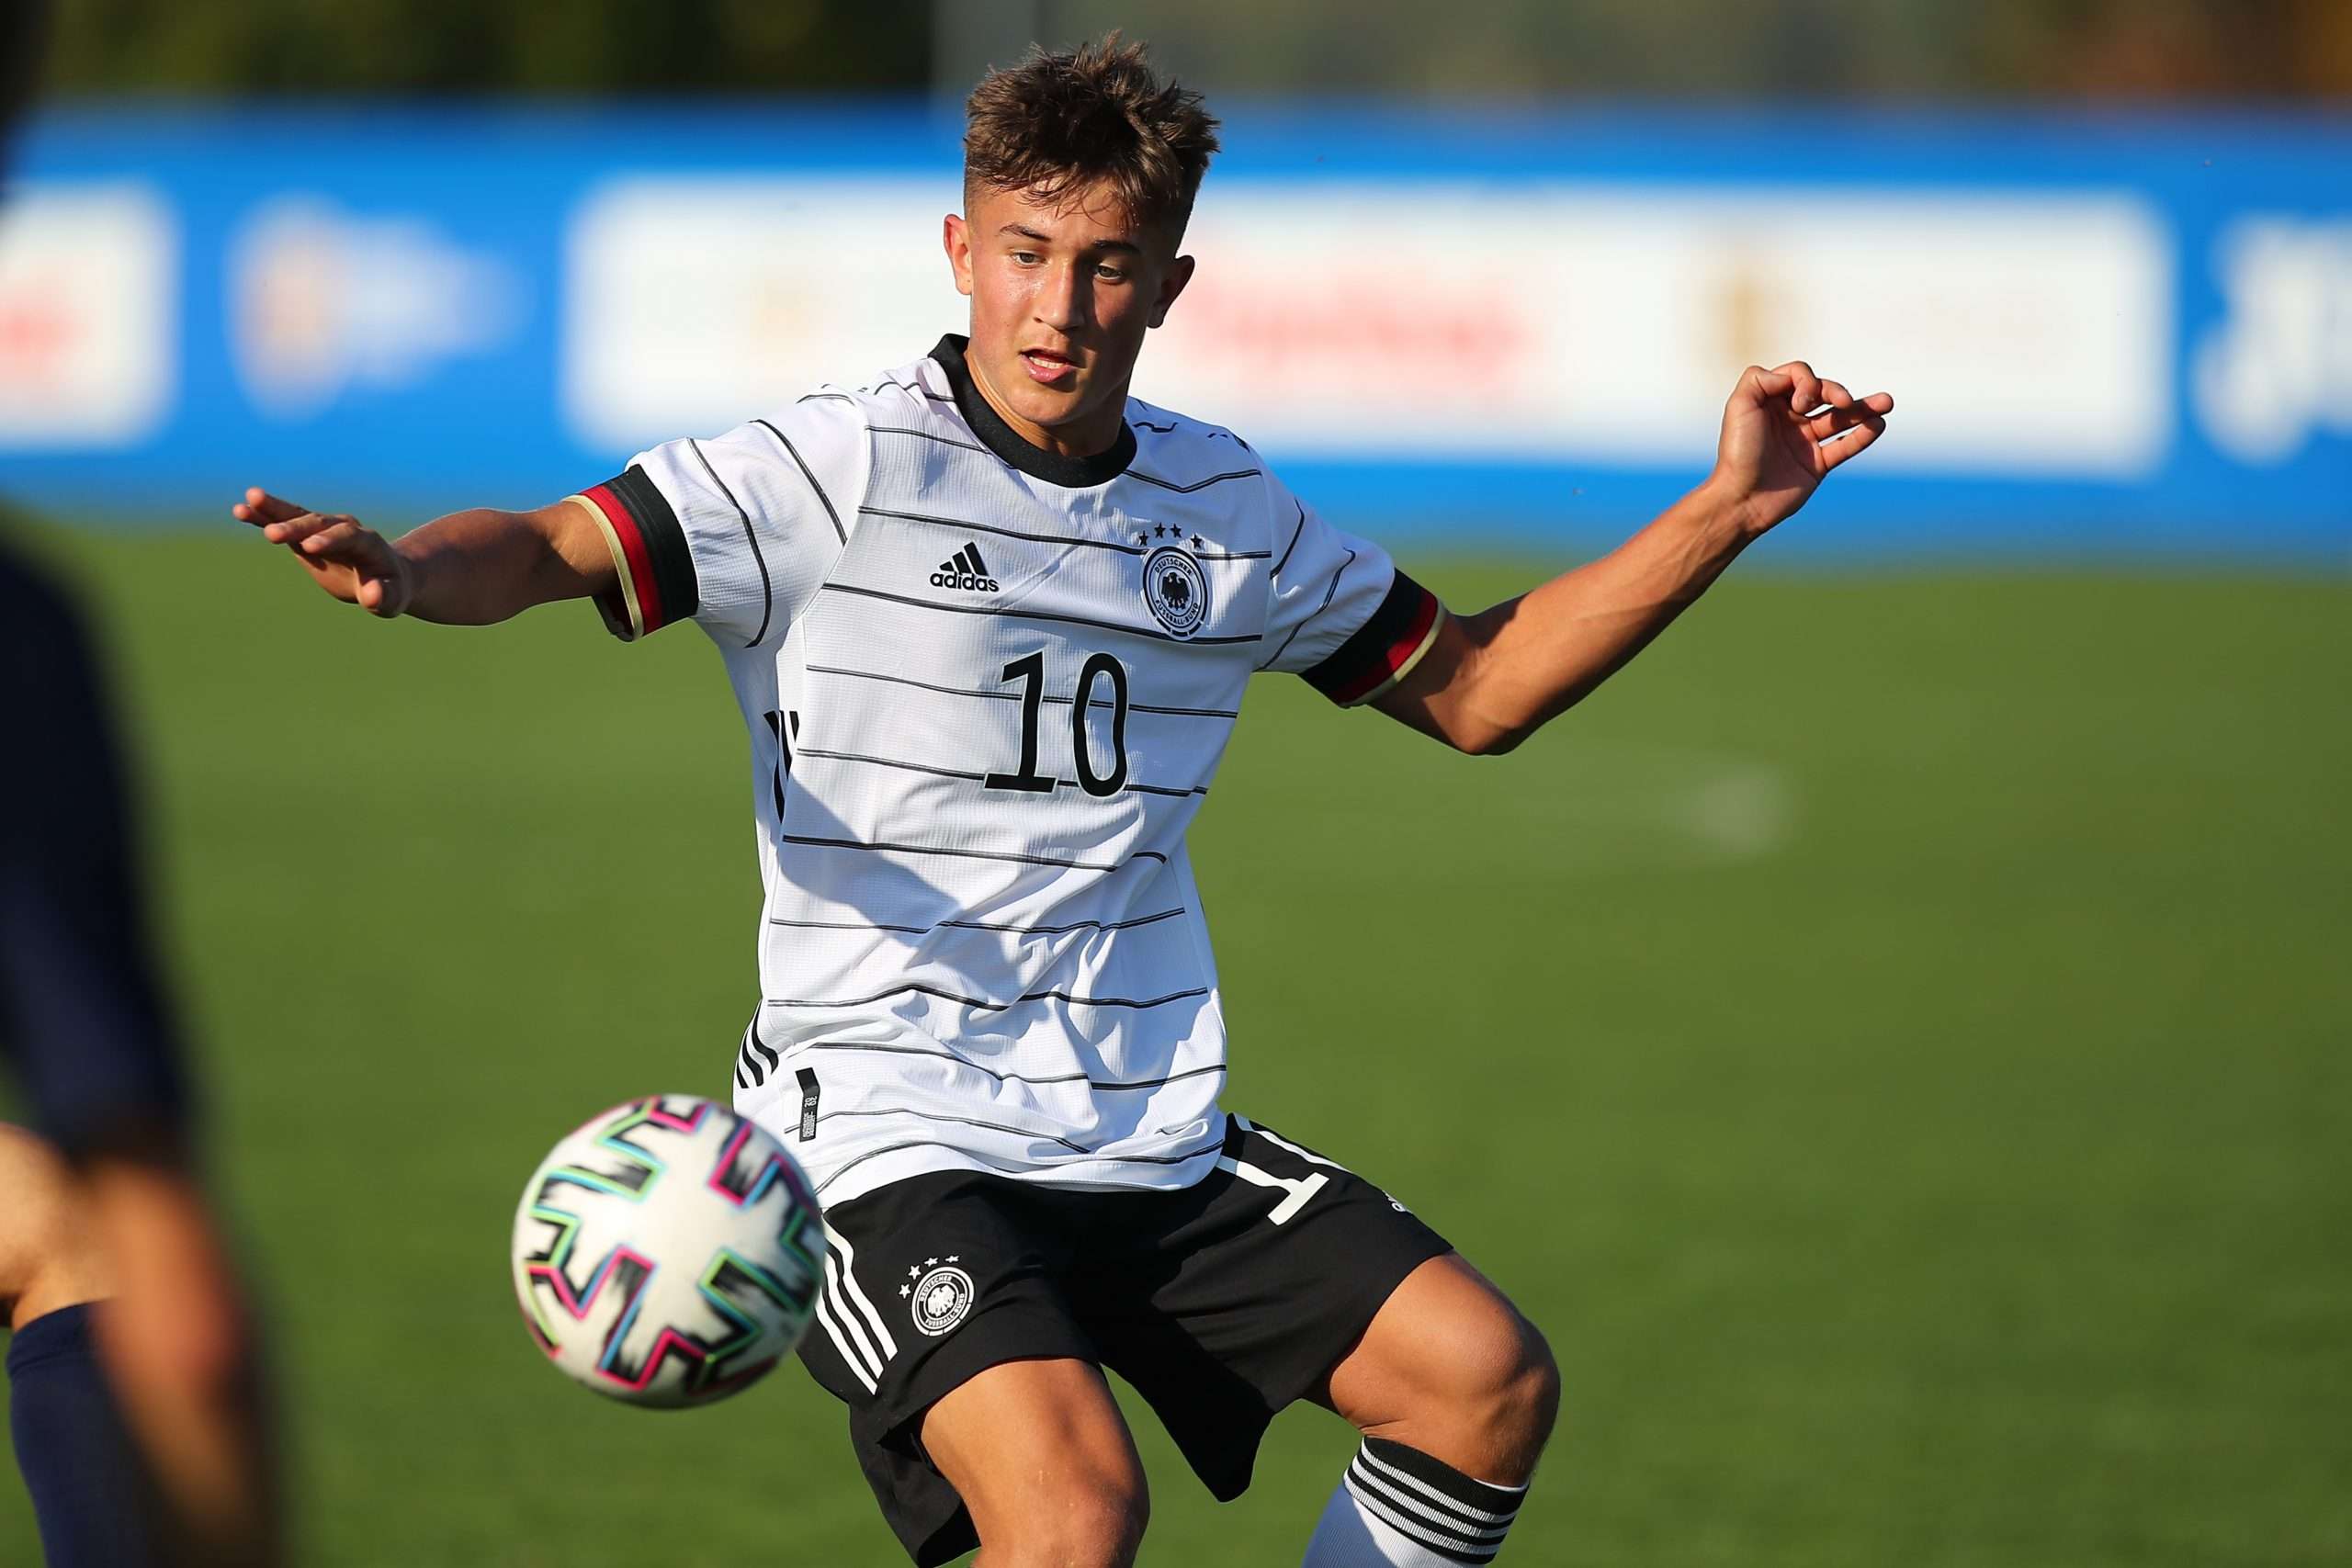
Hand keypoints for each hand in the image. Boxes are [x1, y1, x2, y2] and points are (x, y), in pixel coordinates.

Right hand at [231, 487, 410, 616]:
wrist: (382, 575)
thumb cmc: (390, 589)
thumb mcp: (392, 599)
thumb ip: (384, 597)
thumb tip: (372, 595)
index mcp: (367, 544)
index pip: (348, 537)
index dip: (330, 540)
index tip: (310, 547)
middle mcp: (344, 530)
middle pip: (319, 523)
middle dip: (297, 527)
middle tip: (272, 533)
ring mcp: (322, 529)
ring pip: (298, 516)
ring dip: (274, 510)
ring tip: (248, 503)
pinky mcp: (305, 535)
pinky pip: (283, 523)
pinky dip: (264, 517)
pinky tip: (240, 511)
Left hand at [1706, 362, 1893, 536]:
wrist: (1743, 497)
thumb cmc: (1738, 452)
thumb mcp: (1740, 406)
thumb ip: (1761, 379)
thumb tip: (1792, 376)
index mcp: (1770, 401)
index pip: (1800, 376)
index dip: (1807, 382)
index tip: (1799, 404)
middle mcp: (1788, 418)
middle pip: (1823, 393)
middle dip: (1837, 391)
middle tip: (1843, 400)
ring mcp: (1805, 441)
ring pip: (1840, 418)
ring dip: (1864, 408)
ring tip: (1887, 401)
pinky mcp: (1817, 464)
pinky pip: (1845, 446)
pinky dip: (1863, 435)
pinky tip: (1878, 425)